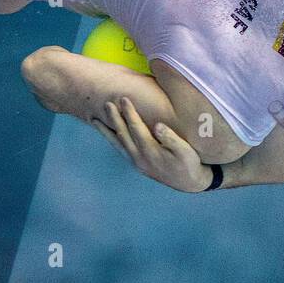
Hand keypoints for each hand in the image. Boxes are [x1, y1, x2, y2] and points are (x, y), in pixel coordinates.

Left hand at [95, 98, 211, 191]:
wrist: (189, 183)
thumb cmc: (189, 163)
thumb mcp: (185, 151)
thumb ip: (171, 138)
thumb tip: (157, 126)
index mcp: (151, 152)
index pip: (136, 129)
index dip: (129, 113)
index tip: (123, 99)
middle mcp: (140, 158)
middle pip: (123, 135)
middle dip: (114, 118)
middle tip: (106, 103)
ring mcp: (137, 162)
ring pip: (117, 144)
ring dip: (106, 131)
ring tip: (94, 119)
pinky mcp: (137, 165)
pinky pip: (120, 150)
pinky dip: (112, 140)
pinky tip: (107, 133)